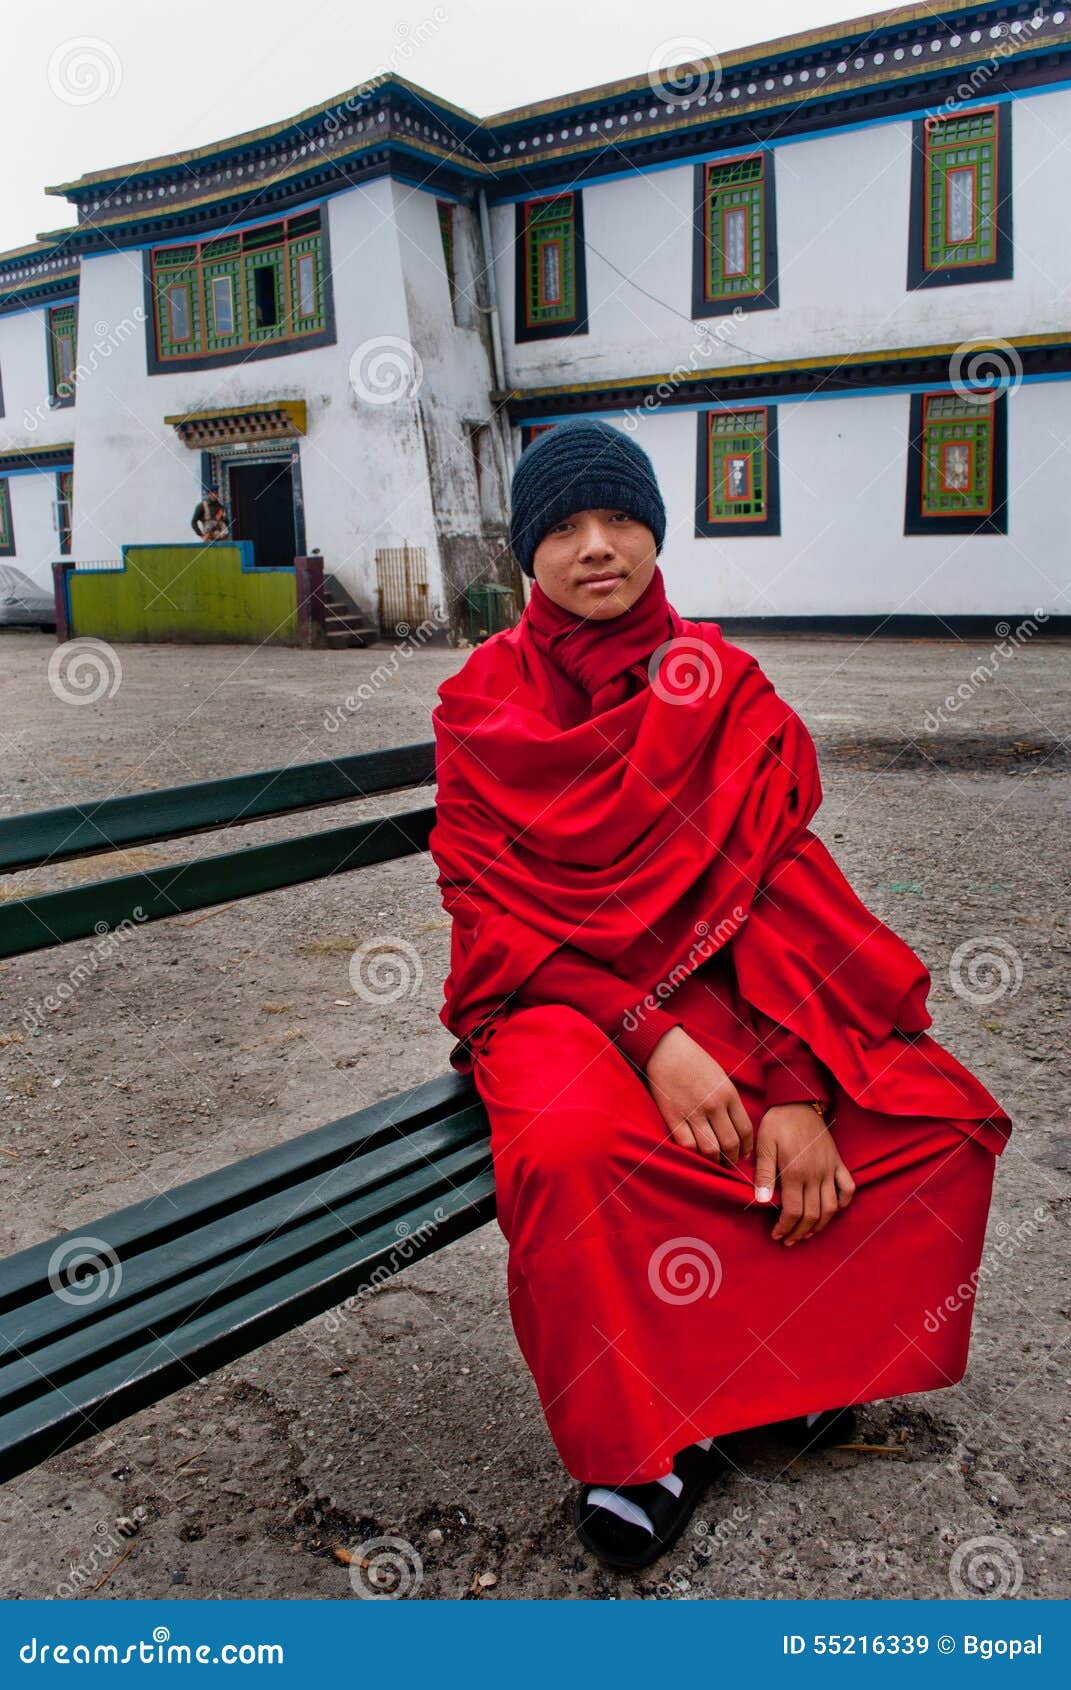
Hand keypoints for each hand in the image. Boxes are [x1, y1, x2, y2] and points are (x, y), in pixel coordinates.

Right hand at [644, 1025, 754, 1164]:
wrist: (666, 1049)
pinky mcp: (673, 1117)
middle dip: (731, 1159)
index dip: (746, 1148)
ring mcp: (694, 1112)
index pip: (745, 1130)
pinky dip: (692, 1154)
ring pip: (710, 1149)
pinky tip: (694, 1154)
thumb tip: (734, 1127)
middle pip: (730, 1144)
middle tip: (727, 1164)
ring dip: (713, 1161)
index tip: (742, 1155)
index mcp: (729, 1094)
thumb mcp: (720, 1077)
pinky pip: (687, 1145)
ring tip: (712, 1162)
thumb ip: (729, 1101)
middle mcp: (714, 1105)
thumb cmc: (694, 1061)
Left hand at [753, 1104, 855, 1244]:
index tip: (776, 1235)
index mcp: (796, 1172)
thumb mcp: (764, 1145)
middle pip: (812, 1214)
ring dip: (820, 1225)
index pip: (794, 1211)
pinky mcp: (838, 1162)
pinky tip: (831, 1211)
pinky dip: (843, 1203)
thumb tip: (762, 1201)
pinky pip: (848, 1188)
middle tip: (788, 1239)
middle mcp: (816, 1174)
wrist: (798, 1102)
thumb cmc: (777, 1123)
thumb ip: (764, 1174)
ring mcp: (830, 1169)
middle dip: (799, 1231)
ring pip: (831, 1207)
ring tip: (806, 1233)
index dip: (785, 1227)